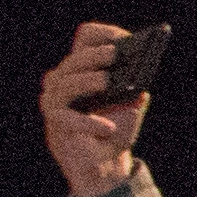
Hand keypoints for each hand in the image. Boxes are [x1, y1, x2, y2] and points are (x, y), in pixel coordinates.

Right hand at [38, 25, 143, 196]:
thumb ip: (135, 89)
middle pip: (74, 61)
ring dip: (87, 82)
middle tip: (114, 53)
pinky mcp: (56, 124)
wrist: (104, 161)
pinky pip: (69, 119)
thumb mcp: (131, 105)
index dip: (103, 34)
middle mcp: (63, 79)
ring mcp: (55, 101)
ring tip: (107, 82)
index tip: (125, 38)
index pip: (85, 39)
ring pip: (65, 85)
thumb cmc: (116, 127)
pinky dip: (89, 122)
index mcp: (84, 68)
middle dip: (94, 56)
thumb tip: (141, 79)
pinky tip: (108, 127)